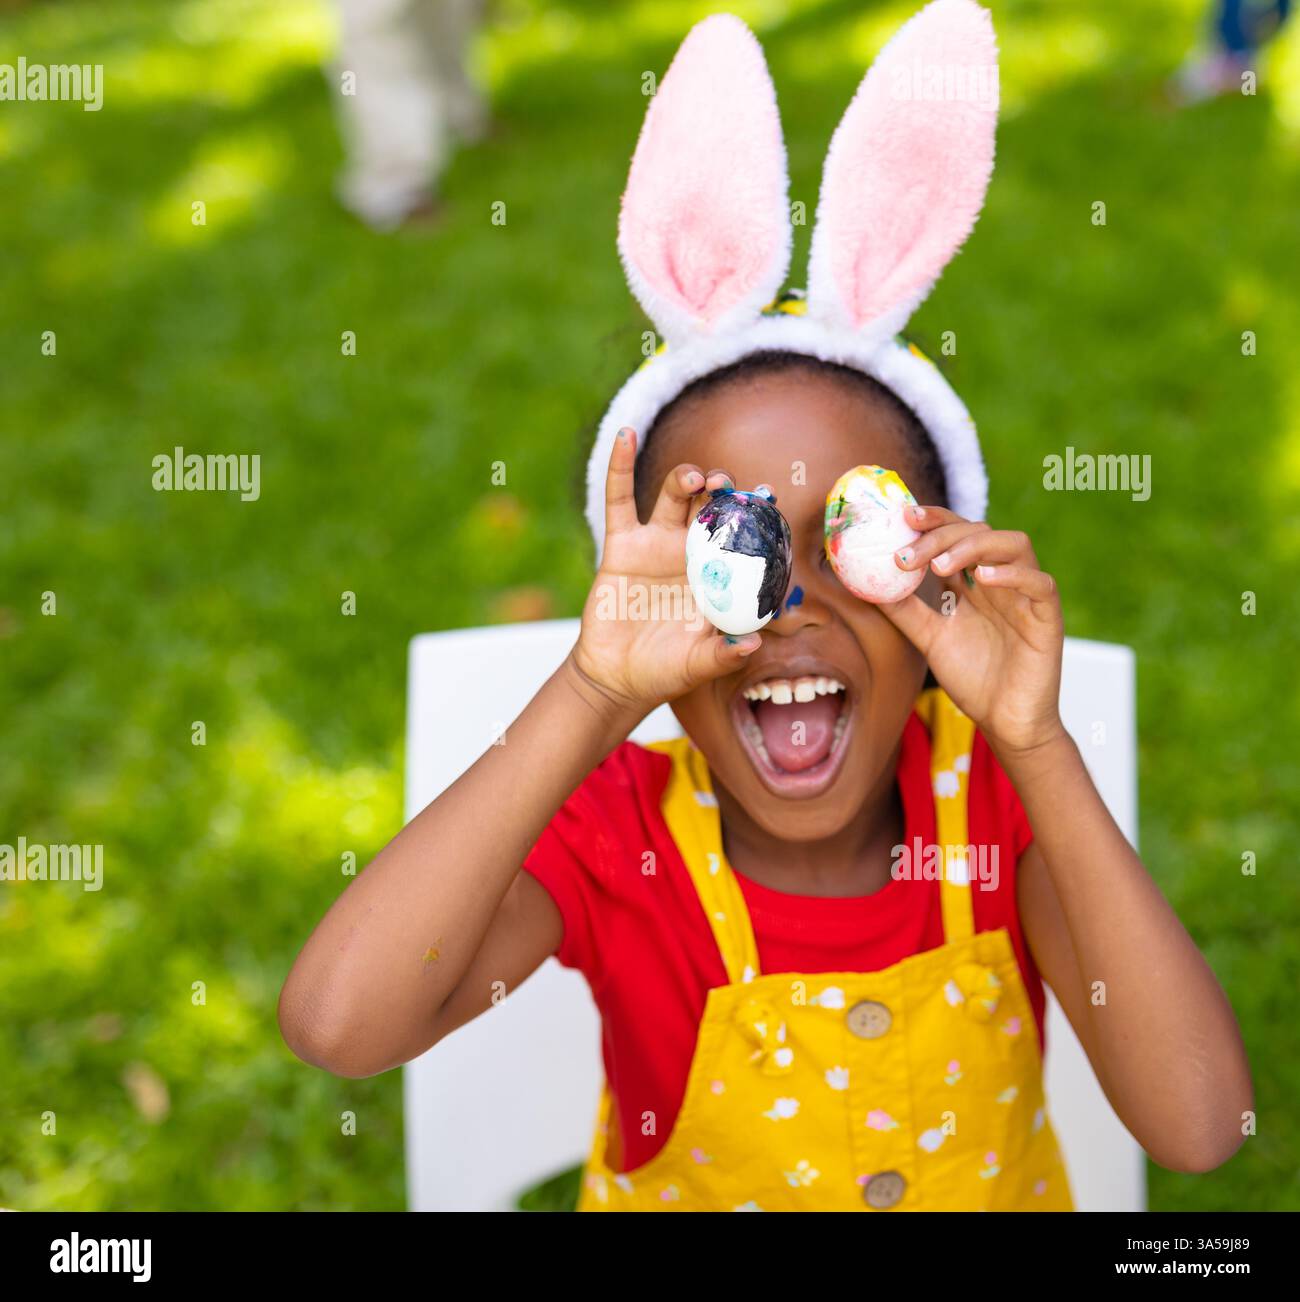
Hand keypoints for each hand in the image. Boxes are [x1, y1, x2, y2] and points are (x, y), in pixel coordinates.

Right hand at [568, 428, 761, 721]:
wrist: (618, 678)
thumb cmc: (666, 671)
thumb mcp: (699, 665)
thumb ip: (725, 654)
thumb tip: (754, 645)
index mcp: (718, 573)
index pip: (742, 534)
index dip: (755, 513)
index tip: (769, 495)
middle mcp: (690, 551)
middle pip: (711, 506)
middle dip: (723, 490)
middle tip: (729, 486)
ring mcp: (656, 544)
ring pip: (673, 496)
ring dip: (686, 477)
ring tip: (697, 479)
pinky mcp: (622, 545)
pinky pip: (619, 499)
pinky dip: (621, 465)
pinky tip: (626, 435)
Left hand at [878, 505, 1066, 757]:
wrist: (1006, 723)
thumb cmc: (973, 678)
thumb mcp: (929, 639)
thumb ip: (904, 611)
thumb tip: (867, 585)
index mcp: (975, 582)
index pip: (958, 533)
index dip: (935, 519)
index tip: (904, 516)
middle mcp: (1003, 581)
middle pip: (981, 532)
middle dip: (943, 534)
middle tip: (909, 551)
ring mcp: (1027, 596)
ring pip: (1015, 545)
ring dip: (975, 546)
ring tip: (941, 566)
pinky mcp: (1048, 619)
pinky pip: (1041, 584)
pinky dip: (1013, 575)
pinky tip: (982, 578)